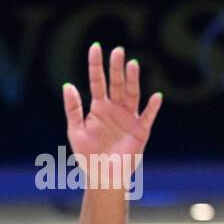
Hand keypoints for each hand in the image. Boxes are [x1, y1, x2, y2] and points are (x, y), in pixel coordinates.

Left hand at [63, 43, 163, 188]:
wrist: (102, 176)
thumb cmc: (87, 154)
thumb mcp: (75, 131)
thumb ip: (73, 109)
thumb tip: (67, 85)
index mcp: (98, 108)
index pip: (97, 82)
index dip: (96, 65)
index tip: (96, 47)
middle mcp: (115, 109)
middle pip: (116, 84)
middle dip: (116, 68)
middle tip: (117, 51)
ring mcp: (129, 118)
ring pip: (131, 95)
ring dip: (132, 81)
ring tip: (132, 64)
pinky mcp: (141, 131)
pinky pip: (147, 116)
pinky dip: (152, 107)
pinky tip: (155, 97)